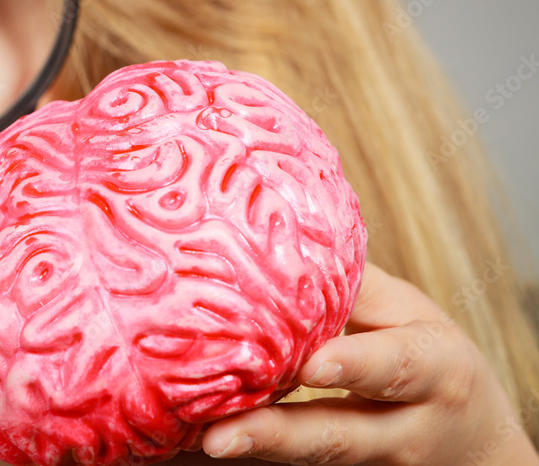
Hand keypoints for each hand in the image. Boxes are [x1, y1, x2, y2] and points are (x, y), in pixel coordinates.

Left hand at [196, 263, 538, 464]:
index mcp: (433, 369)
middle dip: (278, 435)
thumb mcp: (406, 315)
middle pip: (338, 435)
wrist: (474, 444)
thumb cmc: (429, 359)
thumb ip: (352, 286)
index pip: (396, 365)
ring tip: (205, 440)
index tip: (312, 366)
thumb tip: (279, 233)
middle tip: (219, 436)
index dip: (355, 364)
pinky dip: (254, 454)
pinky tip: (202, 438)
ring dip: (256, 448)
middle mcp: (405, 426)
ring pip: (314, 456)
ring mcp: (376, 461)